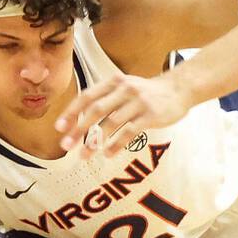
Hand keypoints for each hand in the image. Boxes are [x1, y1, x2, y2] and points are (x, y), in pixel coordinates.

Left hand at [55, 72, 194, 158]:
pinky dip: (116, 144)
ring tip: (84, 155)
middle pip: (96, 110)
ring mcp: (138, 102)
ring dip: (95, 141)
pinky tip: (107, 154)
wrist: (179, 89)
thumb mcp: (125, 87)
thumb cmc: (146, 92)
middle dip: (78, 129)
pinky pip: (129, 132)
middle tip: (66, 145)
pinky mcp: (150, 116)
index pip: (87, 96)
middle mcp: (124, 89)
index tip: (59, 128)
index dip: (71, 112)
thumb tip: (78, 119)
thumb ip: (105, 98)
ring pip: (111, 123)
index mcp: (114, 82)